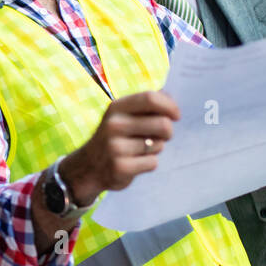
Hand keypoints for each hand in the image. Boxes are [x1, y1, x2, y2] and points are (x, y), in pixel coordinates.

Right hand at [61, 90, 178, 203]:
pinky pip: (152, 163)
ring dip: (157, 148)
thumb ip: (146, 105)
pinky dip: (149, 163)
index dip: (170, 106)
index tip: (176, 115)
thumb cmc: (115, 137)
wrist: (89, 167)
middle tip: (161, 137)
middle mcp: (114, 125)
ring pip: (159, 145)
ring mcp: (115, 147)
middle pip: (162, 123)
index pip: (150, 98)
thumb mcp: (123, 115)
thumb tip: (170, 98)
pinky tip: (136, 162)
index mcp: (116, 108)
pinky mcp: (121, 167)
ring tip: (141, 150)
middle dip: (168, 132)